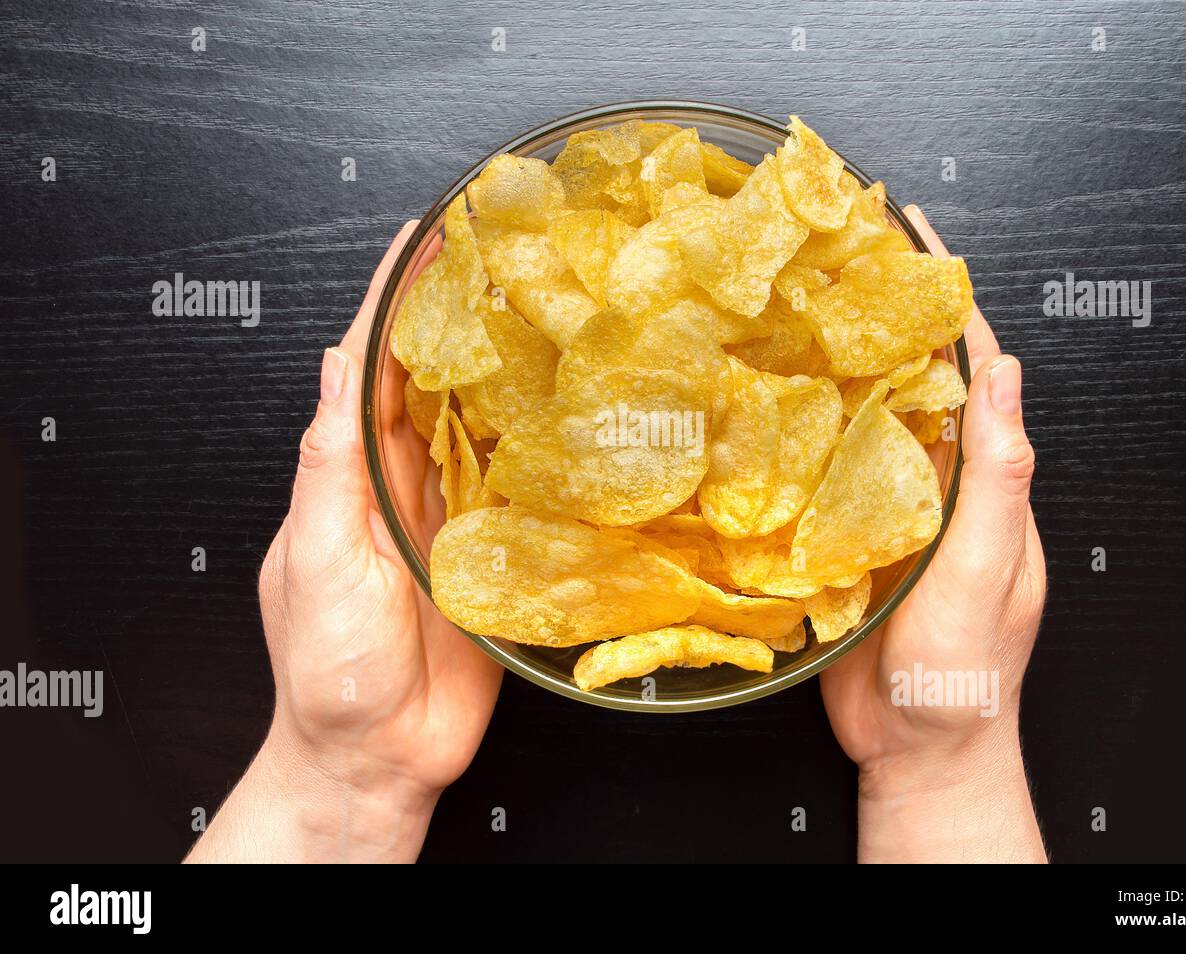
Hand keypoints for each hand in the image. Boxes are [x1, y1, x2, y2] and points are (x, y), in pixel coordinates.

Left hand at [189, 222, 500, 862]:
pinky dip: (548, 447)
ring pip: (484, 424)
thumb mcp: (313, 556)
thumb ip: (329, 465)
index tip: (423, 239)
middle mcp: (405, 483)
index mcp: (350, 473)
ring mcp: (456, 516)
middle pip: (435, 380)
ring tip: (551, 313)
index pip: (372, 364)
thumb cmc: (329, 670)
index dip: (393, 298)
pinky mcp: (500, 554)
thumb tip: (337, 367)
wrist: (377, 757)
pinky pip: (526, 488)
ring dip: (509, 369)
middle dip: (461, 315)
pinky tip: (579, 416)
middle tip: (504, 255)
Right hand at [819, 206, 1046, 862]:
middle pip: (908, 377)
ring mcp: (884, 509)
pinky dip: (794, 431)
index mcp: (983, 479)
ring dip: (829, 361)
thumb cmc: (963, 672)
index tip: (911, 230)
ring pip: (858, 417)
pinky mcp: (839, 538)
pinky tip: (756, 404)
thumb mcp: (991, 571)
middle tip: (827, 252)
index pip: (972, 364)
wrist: (916, 749)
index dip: (946, 293)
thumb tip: (1005, 373)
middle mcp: (933, 481)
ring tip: (783, 306)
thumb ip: (1000, 477)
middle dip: (876, 310)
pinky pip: (818, 472)